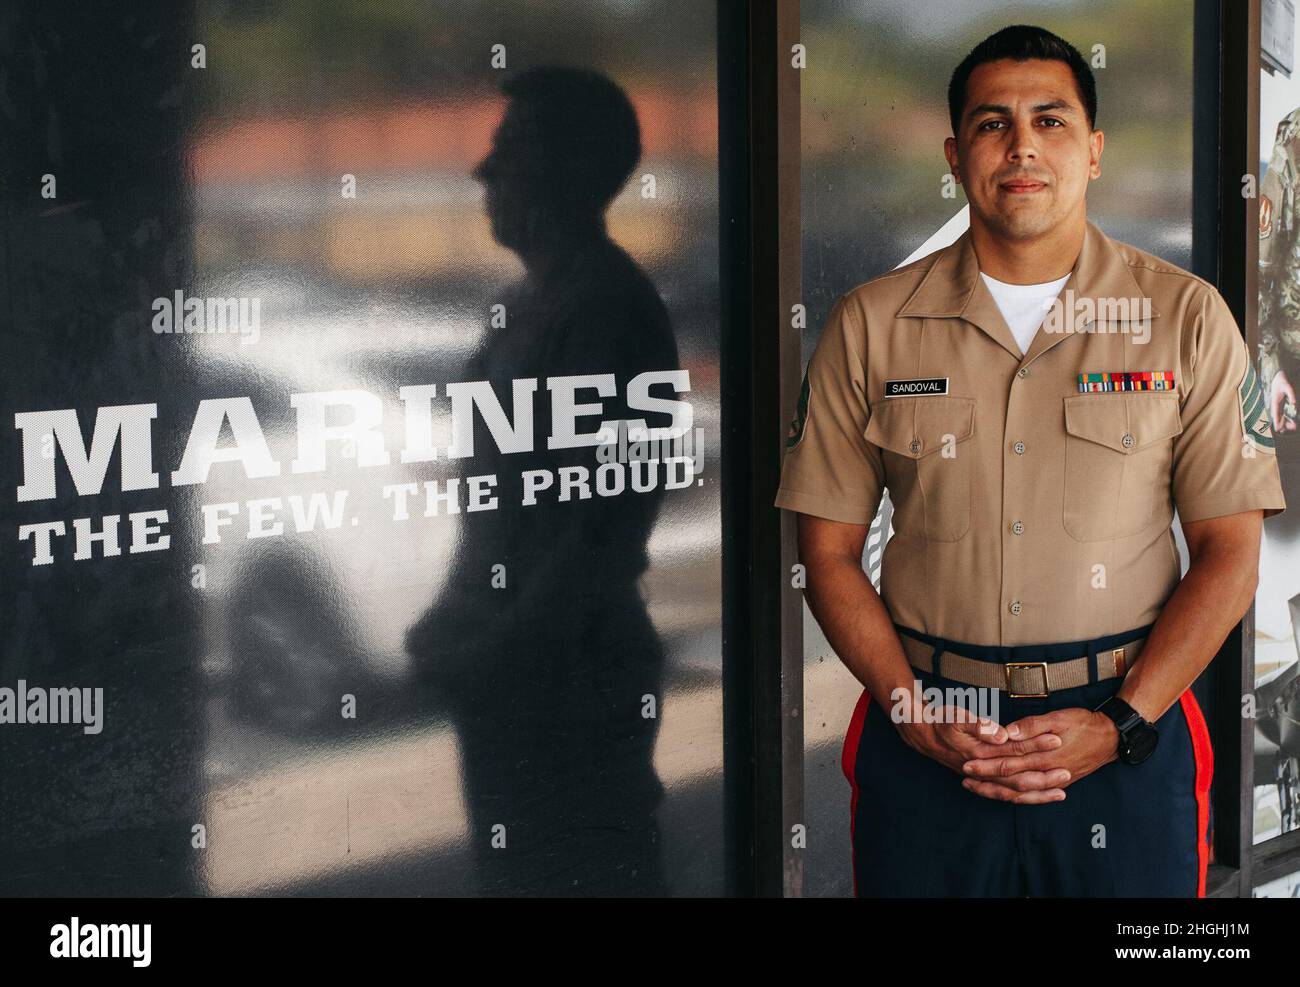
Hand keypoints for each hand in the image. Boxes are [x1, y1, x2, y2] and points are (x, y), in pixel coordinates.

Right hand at [895, 702, 1066, 804]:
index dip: (1036, 745)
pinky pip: (1006, 794)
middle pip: (1018, 778)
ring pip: (1014, 791)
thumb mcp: (955, 717)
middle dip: (1044, 776)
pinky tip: (1039, 796)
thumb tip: (1001, 733)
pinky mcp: (984, 779)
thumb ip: (978, 725)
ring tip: (1061, 791)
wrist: (921, 734)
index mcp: (979, 753)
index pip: (1013, 751)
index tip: (1057, 738)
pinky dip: (1024, 797)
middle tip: (1067, 772)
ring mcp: (983, 777)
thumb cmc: (940, 721)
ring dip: (1038, 792)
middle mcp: (983, 769)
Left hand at [959, 708, 1118, 802]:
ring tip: (975, 787)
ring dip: (996, 790)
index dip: (987, 762)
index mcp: (1044, 755)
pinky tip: (1002, 795)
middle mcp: (1047, 772)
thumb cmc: (1084, 723)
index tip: (967, 761)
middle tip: (964, 776)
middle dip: (986, 778)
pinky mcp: (1059, 782)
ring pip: (1020, 791)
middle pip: (1010, 778)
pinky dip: (1016, 796)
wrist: (1111, 738)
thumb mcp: (1059, 718)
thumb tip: (1009, 732)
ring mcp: (1053, 780)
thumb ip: (1033, 726)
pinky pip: (1033, 795)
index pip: (1009, 761)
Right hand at [1270, 370, 1295, 431]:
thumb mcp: (1288, 387)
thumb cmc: (1283, 382)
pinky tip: (1293, 423)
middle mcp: (1275, 406)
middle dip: (1284, 424)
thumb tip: (1294, 403)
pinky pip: (1283, 415)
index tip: (1277, 429)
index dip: (1277, 422)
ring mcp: (1278, 407)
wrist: (1278, 379)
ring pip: (1281, 418)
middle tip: (1293, 428)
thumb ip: (1291, 394)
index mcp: (1275, 402)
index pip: (1276, 414)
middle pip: (1279, 418)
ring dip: (1287, 423)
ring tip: (1294, 427)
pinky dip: (1287, 420)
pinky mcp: (1281, 406)